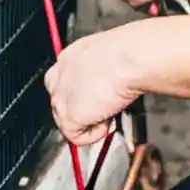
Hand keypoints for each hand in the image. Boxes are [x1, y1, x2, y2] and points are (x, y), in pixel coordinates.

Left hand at [43, 30, 140, 144]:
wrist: (129, 59)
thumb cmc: (129, 53)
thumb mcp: (109, 56)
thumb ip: (98, 71)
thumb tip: (106, 83)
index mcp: (69, 58)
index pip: (63, 82)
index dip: (81, 95)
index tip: (98, 99)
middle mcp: (60, 76)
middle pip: (60, 102)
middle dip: (83, 111)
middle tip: (106, 108)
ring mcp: (60, 97)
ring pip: (66, 121)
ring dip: (89, 122)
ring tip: (110, 112)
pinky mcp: (68, 116)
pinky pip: (76, 137)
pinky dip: (94, 135)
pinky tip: (108, 122)